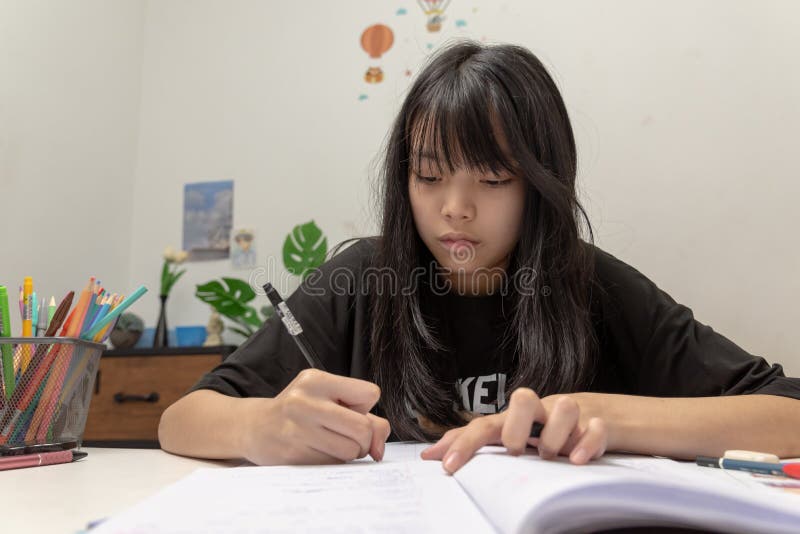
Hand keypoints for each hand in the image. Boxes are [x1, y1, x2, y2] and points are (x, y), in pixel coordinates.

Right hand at [241, 369, 390, 464]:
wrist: (254, 427)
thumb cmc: (299, 411)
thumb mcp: (328, 397)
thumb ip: (365, 416)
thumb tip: (379, 449)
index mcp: (317, 380)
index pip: (370, 393)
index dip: (365, 406)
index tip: (349, 409)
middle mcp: (305, 402)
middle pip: (363, 428)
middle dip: (363, 438)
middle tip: (347, 435)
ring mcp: (298, 430)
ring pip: (351, 451)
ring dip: (349, 452)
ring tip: (331, 443)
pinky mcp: (294, 455)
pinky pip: (334, 465)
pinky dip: (333, 462)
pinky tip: (317, 451)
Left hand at [420, 388, 607, 472]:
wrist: (598, 417)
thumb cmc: (543, 431)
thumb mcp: (509, 438)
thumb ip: (473, 445)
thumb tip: (429, 454)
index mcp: (515, 418)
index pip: (483, 424)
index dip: (464, 443)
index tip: (449, 467)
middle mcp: (541, 411)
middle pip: (522, 397)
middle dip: (515, 429)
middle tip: (516, 453)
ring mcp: (571, 416)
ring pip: (564, 407)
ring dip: (554, 436)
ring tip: (552, 457)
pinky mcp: (600, 425)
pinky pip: (595, 427)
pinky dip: (588, 442)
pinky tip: (577, 460)